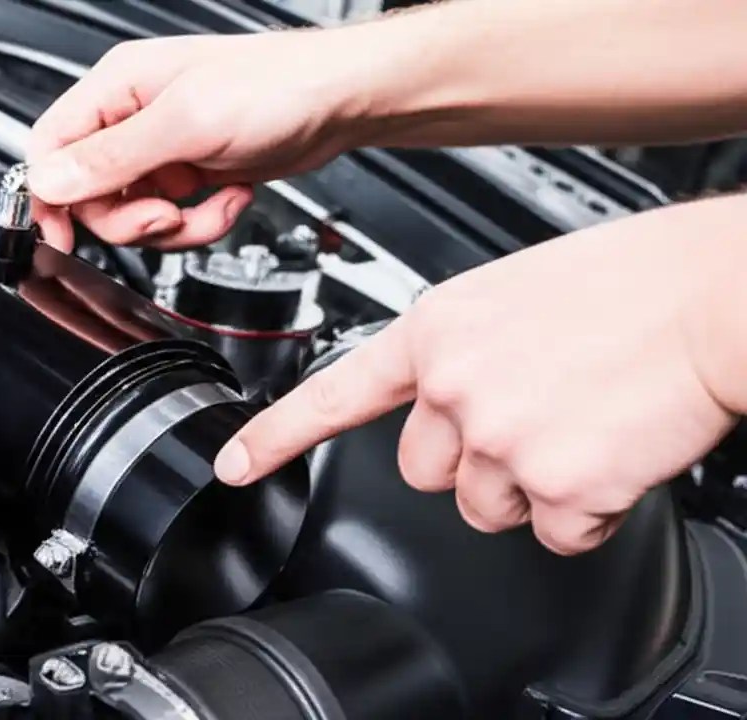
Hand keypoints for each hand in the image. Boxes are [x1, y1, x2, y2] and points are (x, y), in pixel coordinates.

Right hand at [25, 32, 378, 250]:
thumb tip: (51, 179)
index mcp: (117, 88)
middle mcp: (132, 118)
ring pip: (131, 213)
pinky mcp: (189, 171)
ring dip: (172, 227)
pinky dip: (199, 222)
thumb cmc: (279, 86)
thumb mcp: (187, 124)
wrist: (340, 101)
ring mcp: (161, 148)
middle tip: (167, 216)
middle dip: (130, 220)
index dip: (51, 197)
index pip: (51, 148)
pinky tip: (227, 198)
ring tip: (207, 207)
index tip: (63, 235)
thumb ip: (113, 156)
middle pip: (90, 194)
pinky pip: (171, 218)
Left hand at [214, 197, 746, 554]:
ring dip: (529, 486)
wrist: (715, 296)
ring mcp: (499, 439)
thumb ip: (462, 350)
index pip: (336, 394)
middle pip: (422, 472)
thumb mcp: (513, 294)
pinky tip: (613, 455)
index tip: (237, 466)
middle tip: (531, 417)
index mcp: (437, 331)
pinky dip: (587, 511)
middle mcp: (454, 386)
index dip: (277, 436)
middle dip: (468, 462)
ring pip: (486, 507)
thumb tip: (450, 394)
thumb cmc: (634, 283)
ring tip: (581, 426)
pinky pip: (556, 532)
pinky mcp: (556, 486)